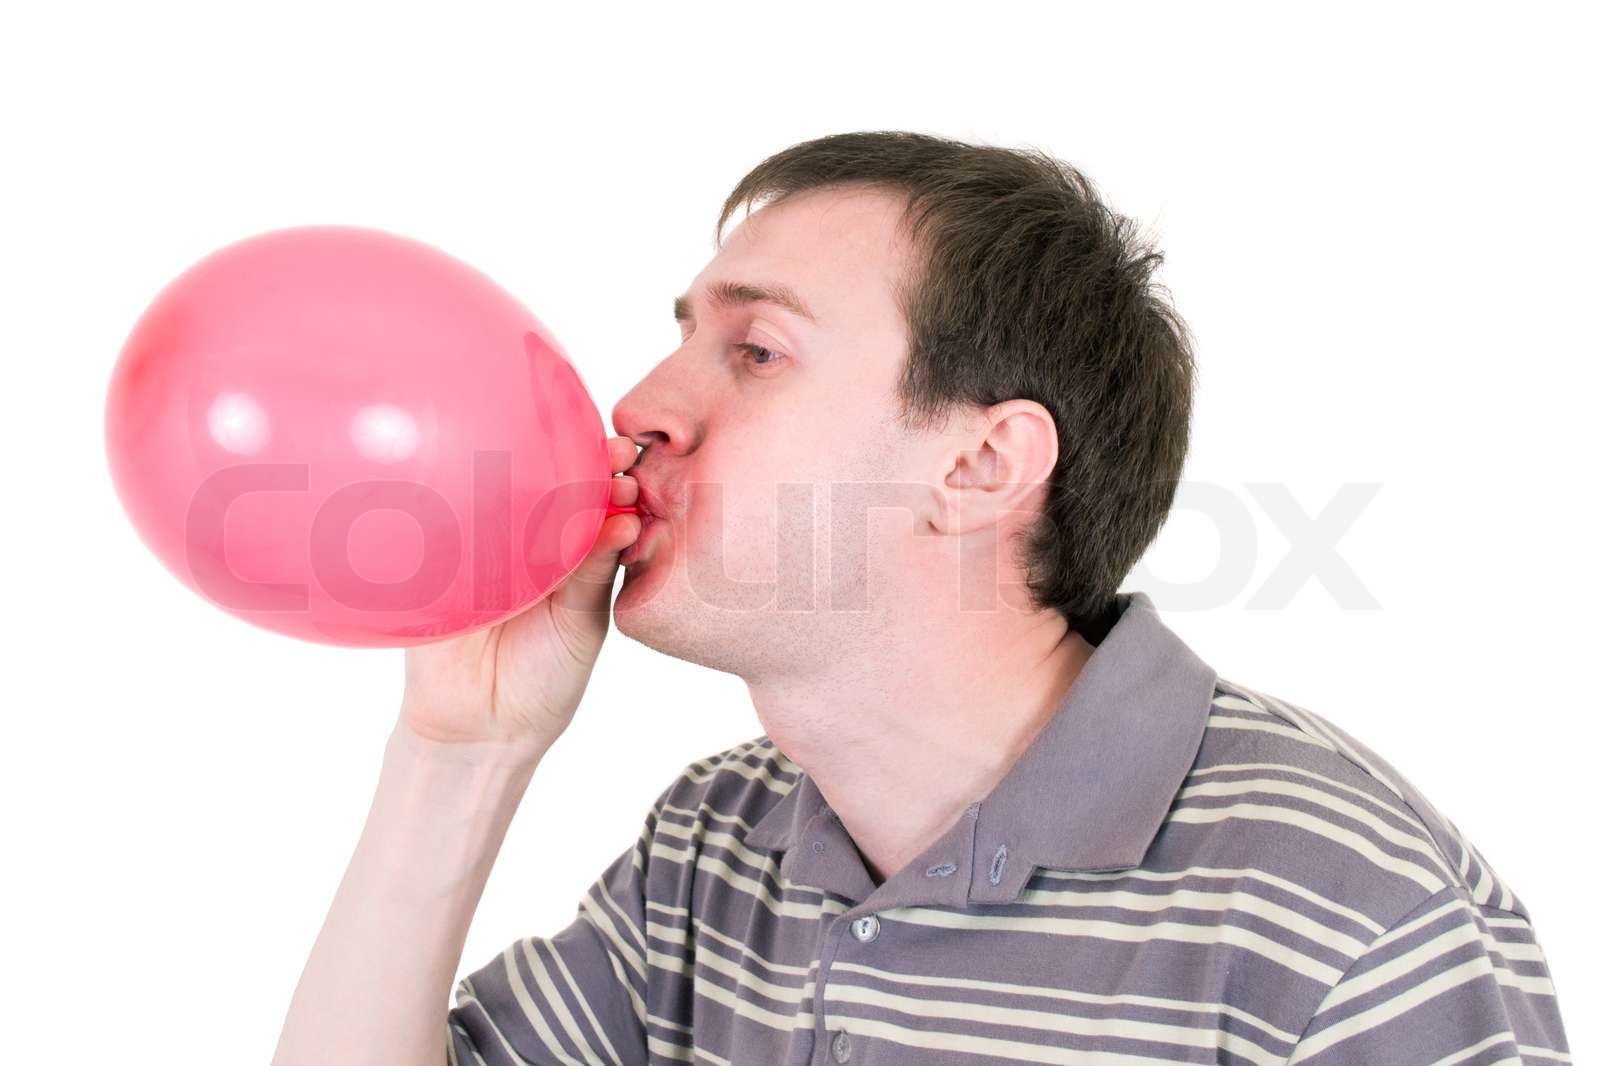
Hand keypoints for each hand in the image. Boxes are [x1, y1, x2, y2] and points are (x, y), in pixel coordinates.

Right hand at [397, 435, 642, 757]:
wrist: (480, 729)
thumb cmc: (543, 678)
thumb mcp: (581, 623)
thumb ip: (594, 572)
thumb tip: (625, 520)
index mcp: (573, 554)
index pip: (595, 502)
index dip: (612, 476)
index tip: (634, 461)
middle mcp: (530, 542)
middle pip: (555, 486)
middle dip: (584, 461)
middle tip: (614, 452)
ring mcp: (485, 546)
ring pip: (509, 497)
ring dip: (540, 473)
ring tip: (571, 465)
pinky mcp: (444, 561)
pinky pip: (455, 525)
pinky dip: (473, 502)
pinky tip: (494, 484)